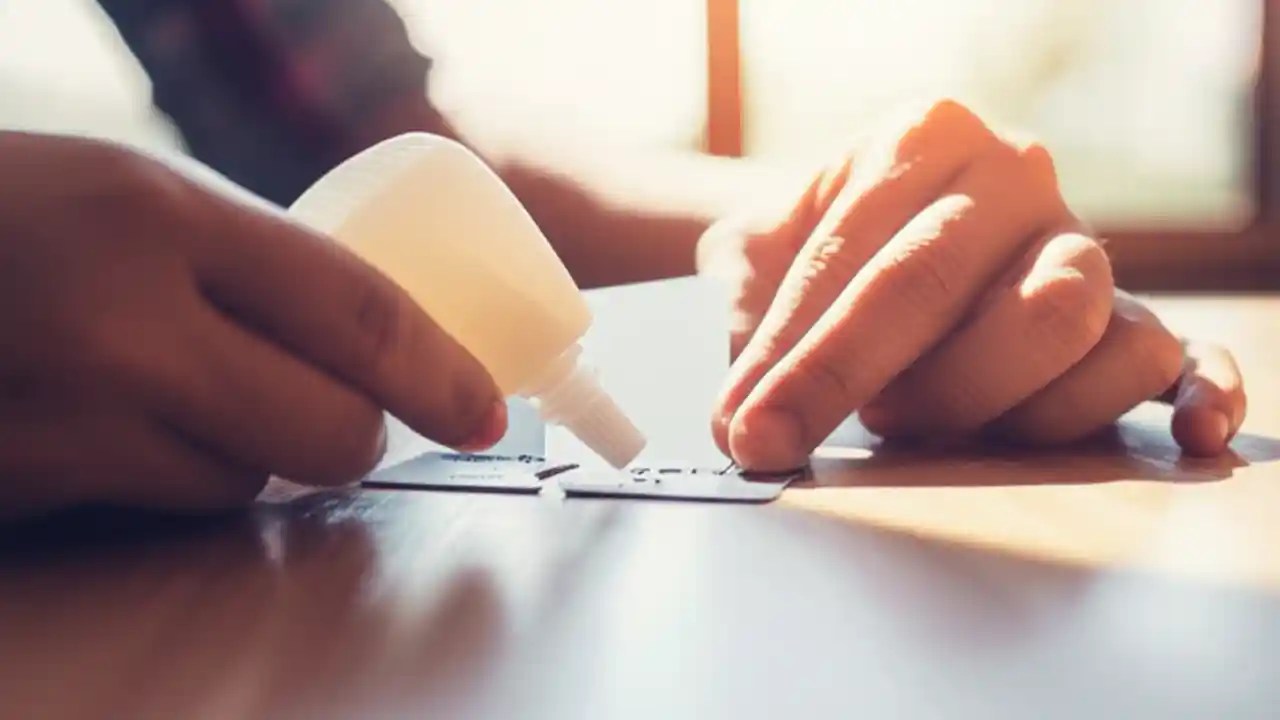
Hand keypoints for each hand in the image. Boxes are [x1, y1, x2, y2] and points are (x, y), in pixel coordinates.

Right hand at [0, 132, 506, 517]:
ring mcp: (65, 425)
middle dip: (354, 426)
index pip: (360, 315)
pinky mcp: (29, 494)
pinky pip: (167, 506)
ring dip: (252, 447)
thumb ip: (256, 264)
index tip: (485, 410)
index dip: (444, 375)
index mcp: (159, 218)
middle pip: (328, 431)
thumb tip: (388, 346)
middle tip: (343, 403)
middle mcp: (116, 328)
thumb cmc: (4, 213)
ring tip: (181, 381)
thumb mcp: (136, 194)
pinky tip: (128, 415)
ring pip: (249, 481)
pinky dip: (180, 473)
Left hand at [699, 100, 1245, 469]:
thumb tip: (746, 412)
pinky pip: (1178, 354)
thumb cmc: (814, 245)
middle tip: (787, 440)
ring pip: (1060, 320)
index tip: (743, 429)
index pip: (858, 255)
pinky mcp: (1133, 317)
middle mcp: (1015, 176)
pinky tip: (1183, 436)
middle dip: (854, 375)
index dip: (793, 355)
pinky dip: (1194, 395)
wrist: (874, 236)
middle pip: (950, 281)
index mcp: (925, 135)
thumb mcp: (757, 248)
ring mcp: (1080, 246)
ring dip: (969, 397)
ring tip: (907, 422)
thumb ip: (745, 305)